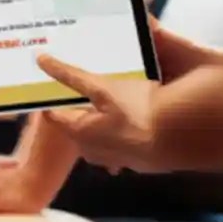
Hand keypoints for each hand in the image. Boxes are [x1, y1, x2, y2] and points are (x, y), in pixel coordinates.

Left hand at [36, 53, 164, 172]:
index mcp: (79, 133)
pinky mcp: (141, 163)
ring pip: (101, 140)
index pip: (54, 116)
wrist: (182, 140)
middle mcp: (94, 152)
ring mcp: (118, 160)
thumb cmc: (136, 112)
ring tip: (110, 106)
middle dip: (79, 113)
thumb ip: (71, 76)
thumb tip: (40, 59)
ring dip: (103, 125)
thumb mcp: (102, 88)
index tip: (50, 86)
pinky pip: (124, 146)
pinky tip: (135, 124)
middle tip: (82, 93)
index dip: (51, 100)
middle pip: (78, 129)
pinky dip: (125, 134)